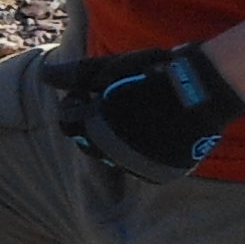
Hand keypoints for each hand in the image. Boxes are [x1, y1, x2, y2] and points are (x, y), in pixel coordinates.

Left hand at [45, 44, 244, 178]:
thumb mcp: (109, 69)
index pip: (67, 122)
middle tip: (118, 102)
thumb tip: (43, 76)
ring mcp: (136, 167)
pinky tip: (155, 129)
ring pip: (113, 157)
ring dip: (118, 139)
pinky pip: (139, 166)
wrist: (200, 89)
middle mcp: (111, 155)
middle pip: (88, 143)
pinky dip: (141, 151)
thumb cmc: (150, 73)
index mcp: (94, 129)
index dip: (78, 103)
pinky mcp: (158, 174)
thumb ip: (74, 76)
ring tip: (138, 114)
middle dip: (95, 124)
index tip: (94, 91)